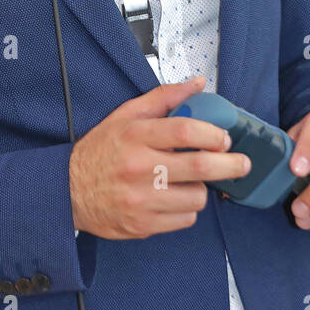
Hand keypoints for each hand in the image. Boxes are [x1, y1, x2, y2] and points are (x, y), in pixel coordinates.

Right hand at [69, 75, 251, 238]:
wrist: (66, 192)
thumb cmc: (101, 151)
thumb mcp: (126, 116)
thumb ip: (163, 98)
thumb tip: (197, 84)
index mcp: (136, 136)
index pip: (184, 130)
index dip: (213, 134)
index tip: (225, 138)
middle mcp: (139, 168)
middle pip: (199, 166)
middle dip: (230, 165)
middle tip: (242, 163)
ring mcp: (140, 200)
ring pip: (196, 197)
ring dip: (203, 188)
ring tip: (193, 181)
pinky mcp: (141, 225)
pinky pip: (184, 220)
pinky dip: (188, 210)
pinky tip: (176, 198)